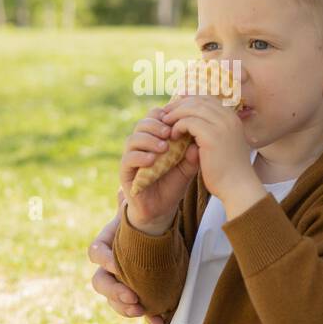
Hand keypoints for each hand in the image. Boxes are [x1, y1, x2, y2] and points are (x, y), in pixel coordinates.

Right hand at [87, 189, 164, 323]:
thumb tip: (122, 190)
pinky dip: (148, 317)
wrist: (159, 236)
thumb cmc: (144, 222)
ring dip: (124, 308)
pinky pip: (137, 310)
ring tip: (141, 310)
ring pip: (114, 301)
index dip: (104, 260)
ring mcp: (121, 284)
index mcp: (107, 245)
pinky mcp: (137, 296)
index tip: (115, 264)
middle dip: (114, 291)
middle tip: (131, 296)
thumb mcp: (137, 212)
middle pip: (101, 283)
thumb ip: (129, 204)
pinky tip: (159, 321)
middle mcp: (110, 267)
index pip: (95, 253)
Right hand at [119, 104, 199, 231]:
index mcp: (155, 137)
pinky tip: (152, 160)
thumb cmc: (173, 183)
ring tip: (164, 147)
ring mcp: (131, 157)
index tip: (178, 119)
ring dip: (148, 140)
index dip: (165, 114)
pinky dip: (140, 157)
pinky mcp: (125, 172)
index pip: (155, 116)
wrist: (161, 208)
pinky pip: (128, 159)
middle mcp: (141, 144)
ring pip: (133, 139)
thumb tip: (197, 144)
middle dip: (156, 125)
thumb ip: (192, 156)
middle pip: (142, 124)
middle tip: (169, 132)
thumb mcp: (187, 168)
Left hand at [161, 94, 253, 199]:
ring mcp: (222, 125)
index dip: (189, 100)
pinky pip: (189, 122)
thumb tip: (193, 124)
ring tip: (165, 123)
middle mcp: (229, 117)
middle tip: (165, 113)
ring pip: (192, 108)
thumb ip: (212, 132)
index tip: (175, 107)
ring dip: (176, 114)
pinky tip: (173, 136)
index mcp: (232, 118)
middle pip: (198, 100)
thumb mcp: (223, 145)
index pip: (208, 99)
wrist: (238, 187)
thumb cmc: (228, 171)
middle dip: (179, 105)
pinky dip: (178, 126)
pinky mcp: (212, 136)